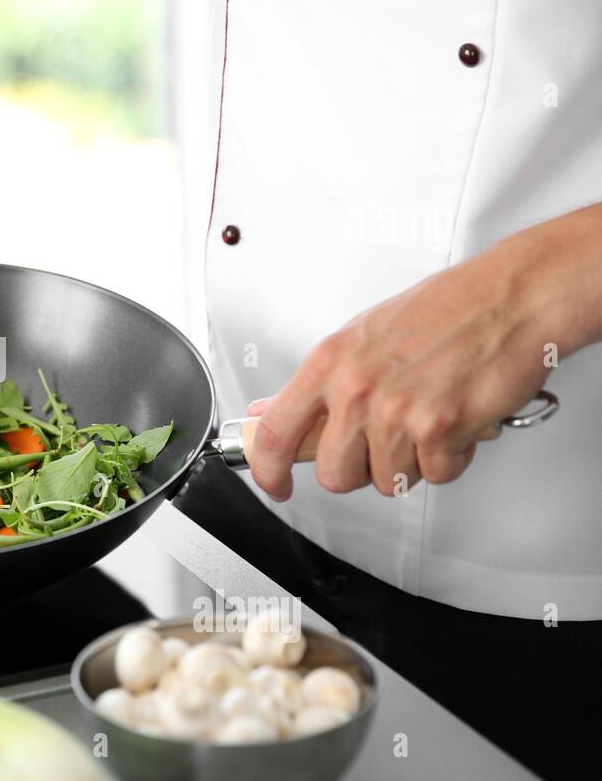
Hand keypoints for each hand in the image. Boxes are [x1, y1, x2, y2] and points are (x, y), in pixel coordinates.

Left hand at [246, 204, 601, 500]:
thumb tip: (270, 412)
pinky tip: (458, 420)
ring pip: (388, 480)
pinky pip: (436, 474)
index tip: (274, 484)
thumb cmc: (445, 310)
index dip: (267, 471)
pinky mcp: (439, 428)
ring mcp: (396, 411)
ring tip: (429, 419)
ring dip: (413, 461)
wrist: (512, 296)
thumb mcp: (361, 337)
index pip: (274, 433)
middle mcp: (355, 388)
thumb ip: (320, 384)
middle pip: (334, 474)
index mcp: (329, 363)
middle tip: (384, 443)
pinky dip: (452, 457)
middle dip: (361, 470)